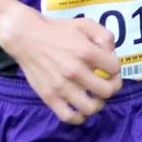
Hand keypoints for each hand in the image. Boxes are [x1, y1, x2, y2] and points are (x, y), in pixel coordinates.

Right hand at [4, 9, 123, 124]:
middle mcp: (75, 71)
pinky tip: (80, 109)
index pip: (115, 69)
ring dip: (98, 104)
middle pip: (107, 91)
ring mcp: (61, 86)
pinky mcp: (49, 97)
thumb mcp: (84, 24)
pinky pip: (69, 117)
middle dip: (111, 87)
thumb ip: (104, 36)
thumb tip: (112, 55)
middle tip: (105, 83)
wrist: (26, 36)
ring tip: (94, 97)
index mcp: (86, 52)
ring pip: (91, 108)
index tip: (108, 67)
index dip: (114, 68)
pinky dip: (79, 117)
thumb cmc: (57, 30)